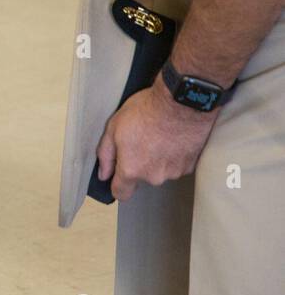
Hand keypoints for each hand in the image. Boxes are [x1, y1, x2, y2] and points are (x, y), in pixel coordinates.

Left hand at [96, 84, 215, 201]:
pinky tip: (172, 137)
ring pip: (161, 171)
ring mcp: (174, 172)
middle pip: (142, 178)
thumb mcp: (113, 127)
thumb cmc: (146, 111)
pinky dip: (173, 154)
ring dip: (158, 159)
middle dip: (139, 163)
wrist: (181, 102)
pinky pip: (177, 164)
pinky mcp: (191, 165)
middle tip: (140, 140)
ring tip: (158, 135)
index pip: (121, 193)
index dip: (117, 185)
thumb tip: (104, 174)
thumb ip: (106, 155)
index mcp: (132, 169)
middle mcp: (154, 177)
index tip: (118, 175)